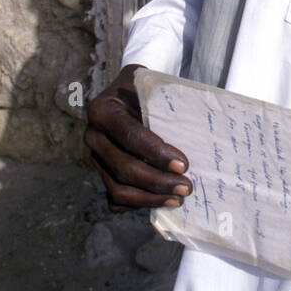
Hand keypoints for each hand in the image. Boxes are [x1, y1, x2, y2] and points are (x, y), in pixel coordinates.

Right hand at [84, 64, 192, 212]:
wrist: (130, 93)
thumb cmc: (147, 90)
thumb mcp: (152, 86)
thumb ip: (164, 103)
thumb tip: (197, 130)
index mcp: (102, 110)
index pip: (129, 135)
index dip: (156, 153)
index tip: (183, 164)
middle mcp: (93, 136)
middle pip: (124, 167)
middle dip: (157, 181)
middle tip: (186, 187)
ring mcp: (95, 158)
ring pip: (119, 189)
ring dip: (151, 198)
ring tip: (178, 198)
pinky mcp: (102, 173)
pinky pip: (116, 199)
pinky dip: (139, 204)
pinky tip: (162, 201)